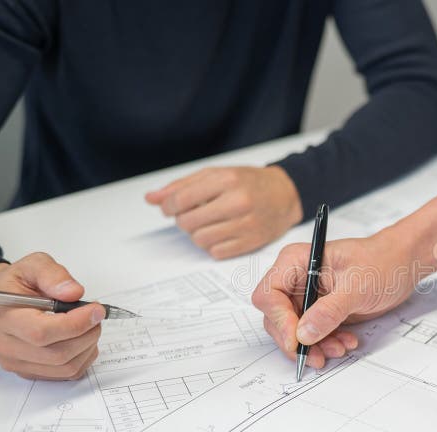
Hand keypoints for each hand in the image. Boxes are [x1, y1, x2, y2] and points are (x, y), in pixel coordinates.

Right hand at [0, 253, 104, 379]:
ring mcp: (15, 361)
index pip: (42, 332)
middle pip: (57, 354)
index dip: (76, 323)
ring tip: (90, 325)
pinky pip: (65, 374)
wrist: (2, 299)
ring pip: (64, 367)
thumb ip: (52, 275)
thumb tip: (74, 293)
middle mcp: (4, 344)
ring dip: (88, 346)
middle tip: (97, 316)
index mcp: (3, 316)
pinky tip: (83, 339)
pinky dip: (83, 358)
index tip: (96, 310)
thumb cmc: (17, 283)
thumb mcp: (33, 266)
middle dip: (87, 334)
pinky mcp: (28, 370)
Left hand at [145, 165, 303, 258]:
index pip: (181, 200)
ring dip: (197, 234)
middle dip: (184, 220)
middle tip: (193, 214)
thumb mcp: (215, 174)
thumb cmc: (248, 183)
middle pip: (187, 223)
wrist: (284, 195)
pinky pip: (216, 252)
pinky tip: (221, 233)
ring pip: (200, 240)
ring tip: (208, 224)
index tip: (169, 208)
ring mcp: (246, 224)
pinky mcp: (251, 242)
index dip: (168, 207)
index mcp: (226, 180)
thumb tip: (151, 199)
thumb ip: (181, 186)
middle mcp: (237, 202)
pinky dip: (213, 245)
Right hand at [252, 230, 417, 369]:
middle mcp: (296, 279)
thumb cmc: (382, 262)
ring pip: (294, 331)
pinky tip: (345, 342)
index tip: (296, 341)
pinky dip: (325, 343)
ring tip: (339, 348)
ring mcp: (307, 296)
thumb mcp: (357, 286)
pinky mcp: (320, 311)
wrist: (403, 265)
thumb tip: (304, 334)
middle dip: (296, 340)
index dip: (279, 321)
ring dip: (313, 346)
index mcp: (296, 262)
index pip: (269, 296)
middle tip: (316, 356)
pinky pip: (312, 335)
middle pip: (277, 318)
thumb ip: (329, 310)